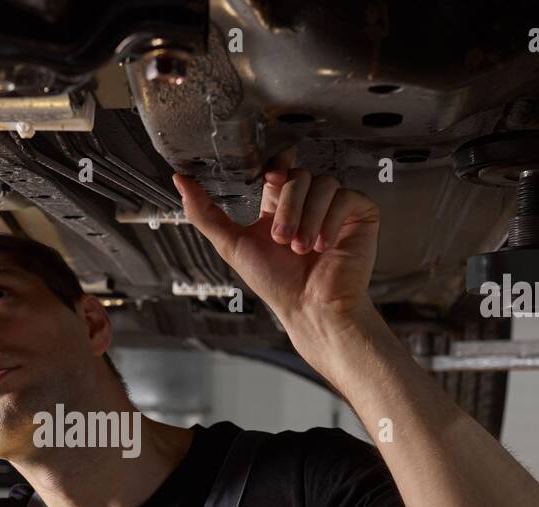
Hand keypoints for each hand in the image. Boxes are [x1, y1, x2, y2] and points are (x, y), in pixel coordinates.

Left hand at [173, 147, 380, 361]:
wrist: (310, 307)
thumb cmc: (275, 283)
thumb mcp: (232, 244)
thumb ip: (204, 213)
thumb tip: (179, 182)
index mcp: (279, 205)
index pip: (278, 167)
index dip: (274, 167)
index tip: (268, 181)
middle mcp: (307, 202)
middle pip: (297, 175)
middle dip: (287, 208)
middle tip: (282, 240)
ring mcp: (334, 206)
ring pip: (321, 184)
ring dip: (307, 219)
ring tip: (302, 249)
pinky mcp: (359, 213)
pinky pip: (345, 197)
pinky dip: (330, 223)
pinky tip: (325, 247)